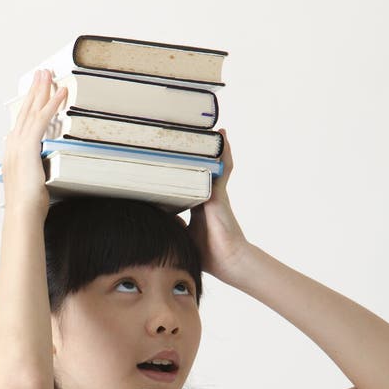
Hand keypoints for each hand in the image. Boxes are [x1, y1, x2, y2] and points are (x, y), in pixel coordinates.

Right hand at [2, 68, 67, 216]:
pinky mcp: (29, 146)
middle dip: (34, 91)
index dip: (29, 105)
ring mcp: (19, 144)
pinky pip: (43, 119)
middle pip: (25, 111)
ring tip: (49, 75)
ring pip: (33, 110)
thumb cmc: (28, 207)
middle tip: (41, 74)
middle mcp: (13, 145)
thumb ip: (37, 173)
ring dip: (42, 90)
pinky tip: (61, 93)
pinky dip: (52, 104)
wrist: (22, 213)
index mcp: (13, 153)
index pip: (22, 123)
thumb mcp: (32, 185)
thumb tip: (43, 173)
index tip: (35, 92)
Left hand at [177, 129, 247, 282]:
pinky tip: (221, 137)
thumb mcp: (184, 236)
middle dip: (193, 151)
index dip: (179, 168)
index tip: (168, 155)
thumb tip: (159, 216)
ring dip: (208, 147)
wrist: (228, 260)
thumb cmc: (209, 252)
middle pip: (198, 167)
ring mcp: (214, 192)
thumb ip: (173, 224)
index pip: (186, 180)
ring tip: (203, 127)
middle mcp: (207, 194)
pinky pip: (222, 169)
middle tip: (182, 131)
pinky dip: (223, 153)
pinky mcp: (219, 194)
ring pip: (210, 163)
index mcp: (198, 203)